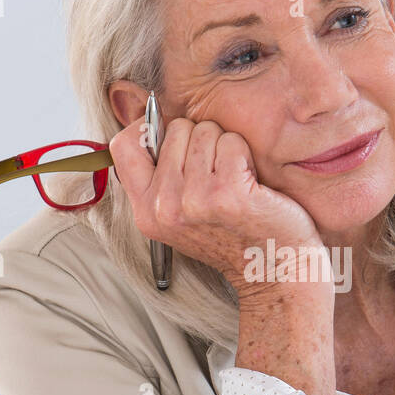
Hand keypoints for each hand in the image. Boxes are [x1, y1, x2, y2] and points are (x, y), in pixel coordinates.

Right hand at [109, 115, 328, 293]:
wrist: (270, 269)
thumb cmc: (231, 238)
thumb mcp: (179, 217)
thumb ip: (161, 179)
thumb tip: (155, 125)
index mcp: (146, 211)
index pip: (124, 146)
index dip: (147, 128)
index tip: (173, 136)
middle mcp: (164, 206)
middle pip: (176, 129)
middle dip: (200, 138)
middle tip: (215, 171)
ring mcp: (195, 199)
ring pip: (205, 131)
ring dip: (225, 146)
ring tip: (233, 178)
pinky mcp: (227, 192)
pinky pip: (232, 142)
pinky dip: (245, 154)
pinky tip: (249, 181)